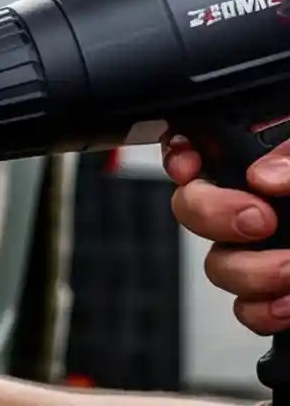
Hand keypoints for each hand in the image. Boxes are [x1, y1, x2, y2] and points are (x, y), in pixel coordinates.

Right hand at [165, 135, 289, 334]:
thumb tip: (263, 177)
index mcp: (265, 166)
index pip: (199, 148)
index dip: (180, 156)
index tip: (190, 166)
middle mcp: (255, 207)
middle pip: (190, 207)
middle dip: (213, 215)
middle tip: (258, 221)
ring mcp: (261, 254)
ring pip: (216, 265)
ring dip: (250, 272)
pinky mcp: (274, 298)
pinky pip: (245, 310)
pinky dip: (263, 311)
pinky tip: (289, 305)